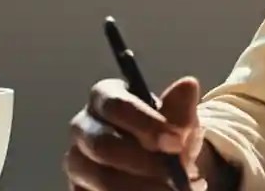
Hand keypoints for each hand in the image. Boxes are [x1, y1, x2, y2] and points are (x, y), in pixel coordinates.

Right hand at [65, 76, 207, 190]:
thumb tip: (187, 85)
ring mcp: (77, 160)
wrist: (162, 164)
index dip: (146, 123)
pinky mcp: (78, 188)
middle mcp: (83, 127)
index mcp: (105, 97)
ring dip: (141, 186)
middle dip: (142, 161)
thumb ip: (181, 107)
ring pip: (101, 177)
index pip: (115, 104)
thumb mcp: (180, 119)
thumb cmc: (166, 133)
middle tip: (175, 174)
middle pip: (102, 144)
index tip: (176, 141)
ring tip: (174, 189)